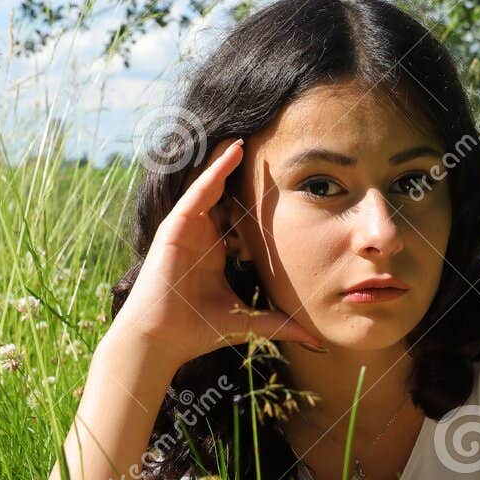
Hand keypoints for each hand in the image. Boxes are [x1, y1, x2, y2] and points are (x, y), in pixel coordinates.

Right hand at [114, 138, 323, 367]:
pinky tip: (228, 154)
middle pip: (222, 196)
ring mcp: (186, 231)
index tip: (280, 182)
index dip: (255, 199)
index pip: (237, 216)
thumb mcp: (249, 321)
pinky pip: (196, 195)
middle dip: (239, 174)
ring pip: (208, 188)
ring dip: (224, 164)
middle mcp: (201, 237)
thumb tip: (317, 340)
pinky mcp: (174, 229)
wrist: (163, 340)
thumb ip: (282, 324)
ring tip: (243, 138)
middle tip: (263, 148)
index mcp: (216, 253)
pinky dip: (211, 174)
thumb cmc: (199, 331)